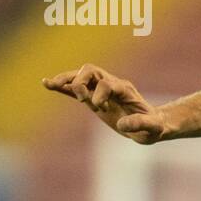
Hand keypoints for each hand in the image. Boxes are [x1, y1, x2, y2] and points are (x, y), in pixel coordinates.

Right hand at [42, 64, 168, 143]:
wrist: (153, 125)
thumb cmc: (154, 127)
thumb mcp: (153, 129)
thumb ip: (140, 124)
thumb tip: (121, 125)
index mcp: (125, 90)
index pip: (107, 83)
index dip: (100, 94)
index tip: (100, 109)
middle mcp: (113, 85)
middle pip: (91, 70)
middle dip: (81, 81)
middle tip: (82, 100)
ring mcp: (102, 89)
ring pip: (81, 76)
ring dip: (65, 79)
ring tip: (49, 84)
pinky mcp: (94, 98)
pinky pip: (76, 88)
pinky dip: (62, 86)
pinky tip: (46, 84)